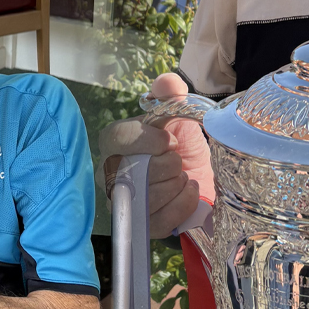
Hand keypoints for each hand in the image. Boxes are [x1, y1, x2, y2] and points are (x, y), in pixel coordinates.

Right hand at [97, 72, 214, 237]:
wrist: (199, 177)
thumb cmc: (181, 145)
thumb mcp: (178, 117)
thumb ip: (171, 95)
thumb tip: (167, 82)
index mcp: (113, 142)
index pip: (117, 138)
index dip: (147, 140)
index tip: (170, 141)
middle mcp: (109, 173)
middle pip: (134, 171)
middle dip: (168, 164)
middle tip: (178, 160)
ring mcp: (122, 202)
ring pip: (148, 197)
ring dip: (176, 183)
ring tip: (183, 176)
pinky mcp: (140, 226)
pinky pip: (160, 220)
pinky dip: (183, 203)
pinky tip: (189, 191)